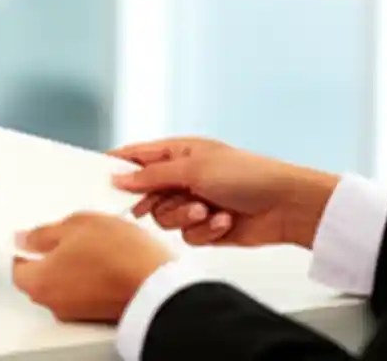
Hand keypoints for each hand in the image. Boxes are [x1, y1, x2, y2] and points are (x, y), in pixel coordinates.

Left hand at [12, 213, 171, 323]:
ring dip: (73, 264)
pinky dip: (91, 276)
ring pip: (64, 283)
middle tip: (69, 234)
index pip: (18, 266)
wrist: (157, 283)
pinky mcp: (99, 313)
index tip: (37, 234)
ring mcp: (77, 311)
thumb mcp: (77, 225)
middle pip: (41, 276)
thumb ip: (44, 233)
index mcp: (38, 282)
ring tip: (95, 242)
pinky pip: (85, 291)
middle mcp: (53, 303)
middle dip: (52, 254)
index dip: (27, 246)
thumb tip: (25, 238)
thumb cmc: (119, 255)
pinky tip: (108, 258)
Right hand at [110, 138, 338, 248]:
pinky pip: (186, 235)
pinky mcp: (204, 227)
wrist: (285, 206)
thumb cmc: (248, 175)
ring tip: (208, 210)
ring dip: (186, 217)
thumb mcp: (193, 168)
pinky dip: (204, 231)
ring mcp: (193, 202)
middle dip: (160, 201)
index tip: (102, 178)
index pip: (137, 156)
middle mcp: (183, 176)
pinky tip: (223, 221)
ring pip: (164, 218)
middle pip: (145, 194)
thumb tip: (119, 176)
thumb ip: (152, 175)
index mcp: (179, 152)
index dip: (118, 165)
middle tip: (176, 199)